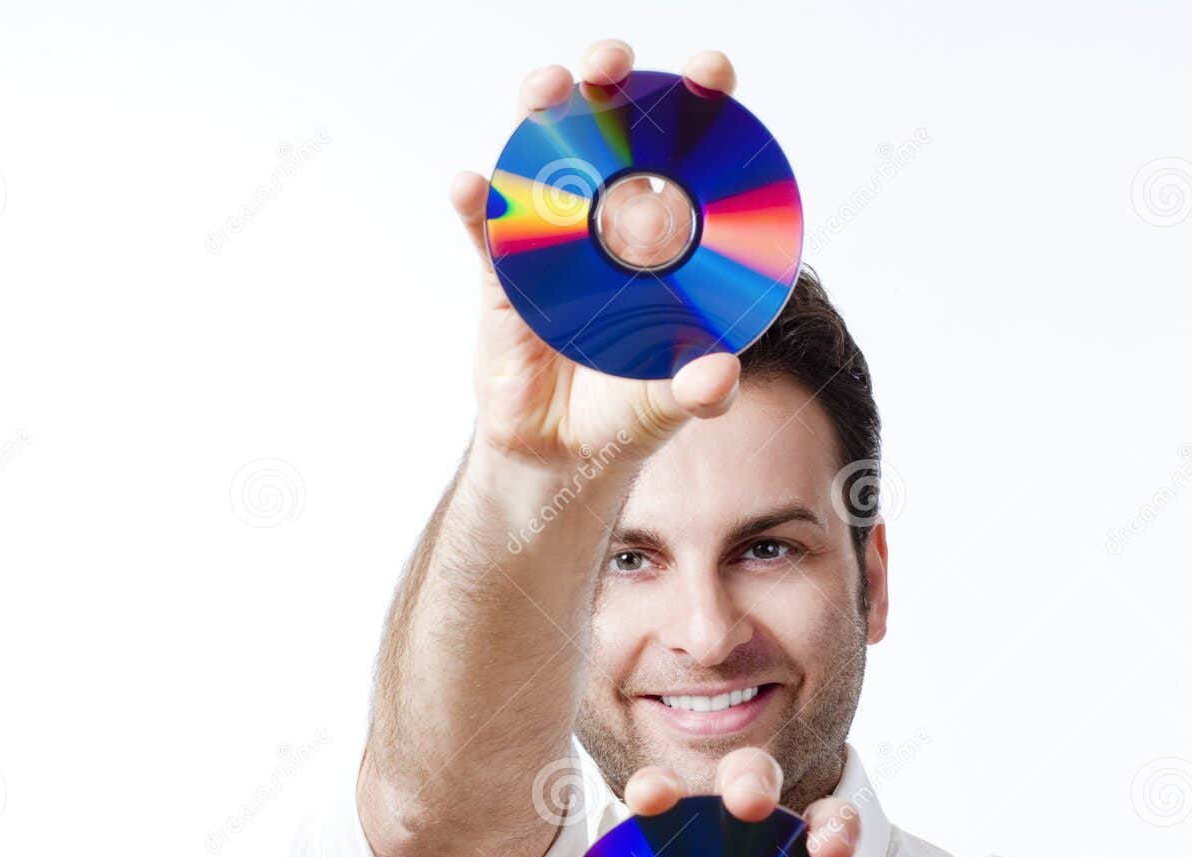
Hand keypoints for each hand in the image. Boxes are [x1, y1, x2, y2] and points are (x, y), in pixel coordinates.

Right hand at [451, 39, 742, 467]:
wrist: (562, 454)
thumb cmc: (624, 410)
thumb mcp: (668, 404)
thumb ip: (698, 390)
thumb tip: (720, 376)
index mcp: (663, 234)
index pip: (684, 151)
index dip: (695, 103)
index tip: (709, 75)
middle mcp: (606, 220)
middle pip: (606, 129)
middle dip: (610, 82)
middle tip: (611, 67)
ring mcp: (550, 239)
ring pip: (541, 158)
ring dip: (541, 115)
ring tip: (546, 93)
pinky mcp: (501, 272)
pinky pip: (485, 228)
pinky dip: (475, 201)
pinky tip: (471, 186)